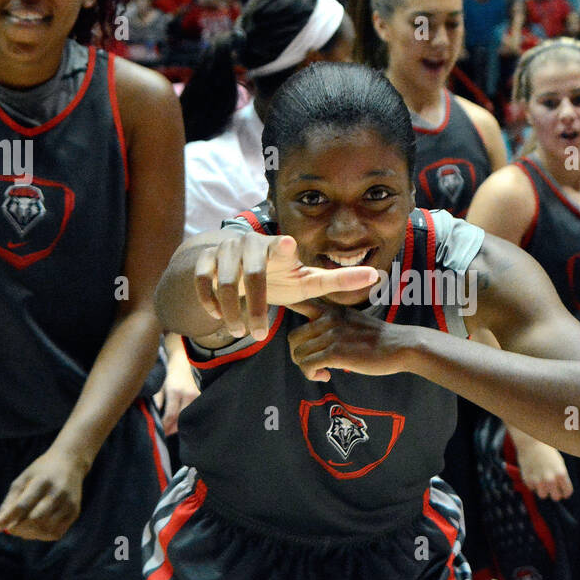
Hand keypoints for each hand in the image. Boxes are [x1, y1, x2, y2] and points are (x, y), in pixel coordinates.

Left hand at [0, 448, 86, 540]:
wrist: (70, 463)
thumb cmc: (40, 473)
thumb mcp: (22, 480)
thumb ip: (10, 502)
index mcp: (43, 481)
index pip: (22, 505)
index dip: (7, 519)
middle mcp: (58, 492)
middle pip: (34, 520)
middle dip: (18, 528)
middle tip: (10, 529)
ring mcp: (69, 503)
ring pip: (44, 529)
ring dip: (29, 533)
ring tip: (22, 527)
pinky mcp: (75, 512)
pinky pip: (55, 533)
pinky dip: (41, 535)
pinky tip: (36, 528)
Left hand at [156, 347, 199, 435]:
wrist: (185, 357)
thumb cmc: (170, 370)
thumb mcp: (161, 384)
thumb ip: (157, 400)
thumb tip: (154, 415)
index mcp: (175, 391)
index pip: (170, 415)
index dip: (165, 426)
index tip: (160, 432)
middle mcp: (188, 394)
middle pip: (181, 419)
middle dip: (173, 428)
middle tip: (166, 434)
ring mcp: (197, 395)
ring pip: (189, 415)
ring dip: (181, 424)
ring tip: (173, 430)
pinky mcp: (203, 394)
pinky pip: (195, 409)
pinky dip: (188, 416)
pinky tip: (183, 420)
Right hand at [197, 232, 377, 341]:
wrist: (235, 264)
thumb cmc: (279, 276)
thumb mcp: (306, 280)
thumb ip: (337, 280)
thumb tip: (377, 275)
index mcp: (279, 249)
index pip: (282, 248)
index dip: (283, 248)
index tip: (287, 246)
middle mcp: (252, 245)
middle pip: (253, 276)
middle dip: (255, 308)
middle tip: (258, 334)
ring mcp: (226, 250)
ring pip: (226, 282)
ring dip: (233, 311)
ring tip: (240, 331)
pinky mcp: (205, 259)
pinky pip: (203, 282)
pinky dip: (210, 301)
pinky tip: (219, 316)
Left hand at [286, 300, 412, 382]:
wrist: (401, 346)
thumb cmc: (380, 339)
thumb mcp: (354, 321)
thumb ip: (335, 323)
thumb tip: (319, 338)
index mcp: (332, 310)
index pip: (300, 303)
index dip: (290, 313)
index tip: (297, 331)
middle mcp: (328, 319)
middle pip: (293, 336)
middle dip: (300, 354)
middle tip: (314, 363)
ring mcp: (331, 335)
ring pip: (299, 353)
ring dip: (306, 367)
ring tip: (322, 371)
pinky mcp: (335, 353)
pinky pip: (307, 365)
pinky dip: (311, 374)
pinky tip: (326, 376)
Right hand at [508, 430, 572, 500]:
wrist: (531, 442)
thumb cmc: (547, 451)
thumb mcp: (559, 463)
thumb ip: (561, 477)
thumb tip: (561, 490)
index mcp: (561, 474)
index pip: (567, 492)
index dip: (566, 492)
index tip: (564, 491)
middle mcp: (550, 479)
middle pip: (556, 497)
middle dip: (555, 493)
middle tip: (553, 488)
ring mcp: (538, 481)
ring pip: (543, 495)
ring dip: (543, 490)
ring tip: (542, 481)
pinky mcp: (528, 480)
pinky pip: (532, 489)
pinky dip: (533, 484)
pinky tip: (534, 475)